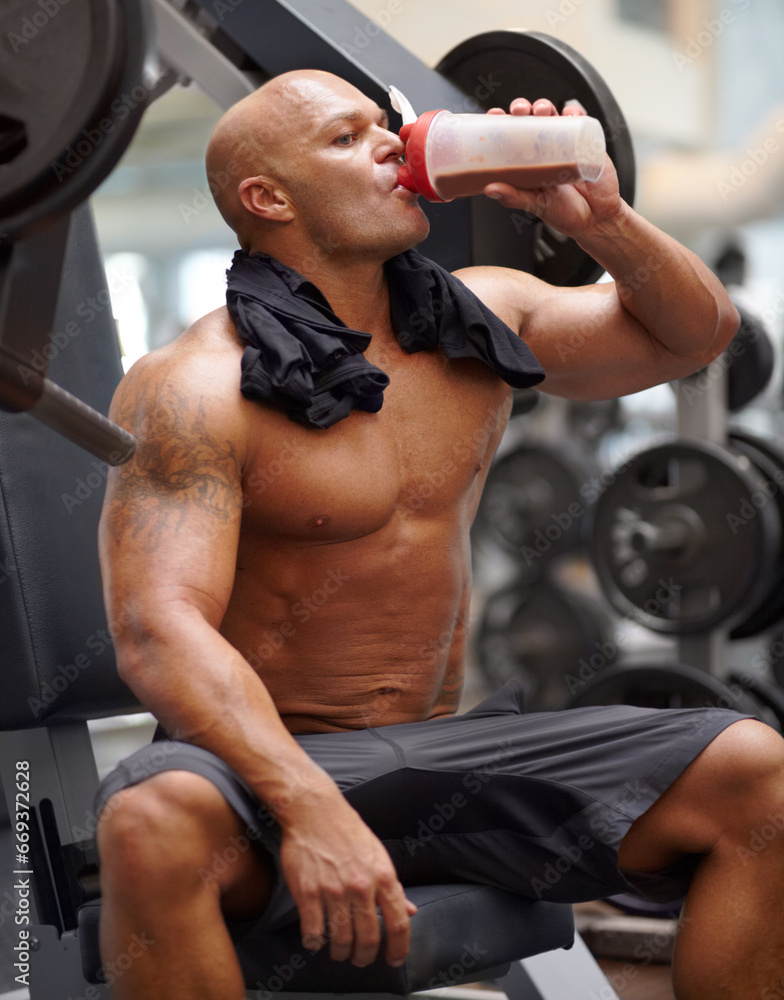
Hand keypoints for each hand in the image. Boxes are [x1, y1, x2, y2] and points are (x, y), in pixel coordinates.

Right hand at [278, 789, 416, 966]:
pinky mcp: (309, 892)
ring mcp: (334, 890)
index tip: (394, 959)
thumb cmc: (348, 832)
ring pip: (341, 940)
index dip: (399, 948)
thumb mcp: (378, 856)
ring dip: (340, 952)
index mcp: (383, 876)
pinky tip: (315, 938)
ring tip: (339, 951)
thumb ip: (393, 887)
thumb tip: (410, 911)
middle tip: (360, 959)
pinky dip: (314, 941)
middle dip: (365, 956)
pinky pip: (313, 931)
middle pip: (369, 938)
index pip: (399, 923)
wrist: (315, 811)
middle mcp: (361, 886)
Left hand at [482, 97, 621, 237]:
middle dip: (522, 108)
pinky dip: (574, 112)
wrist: (596, 218)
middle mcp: (543, 150)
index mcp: (527, 162)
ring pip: (552, 115)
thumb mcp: (535, 204)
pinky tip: (569, 113)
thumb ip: (514, 197)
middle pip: (529, 119)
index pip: (510, 136)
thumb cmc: (564, 213)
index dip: (501, 122)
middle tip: (519, 111)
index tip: (494, 114)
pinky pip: (579, 120)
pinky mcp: (585, 142)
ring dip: (545, 106)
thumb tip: (490, 189)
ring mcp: (564, 144)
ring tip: (542, 111)